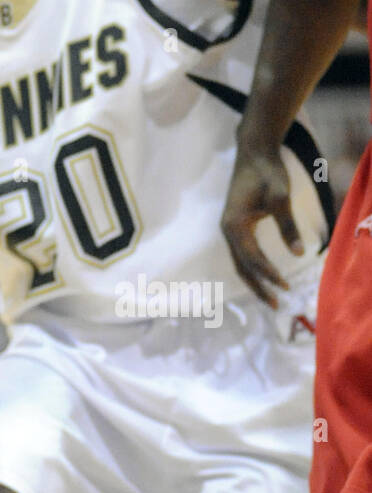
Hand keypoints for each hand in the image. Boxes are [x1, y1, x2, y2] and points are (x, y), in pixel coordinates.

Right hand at [221, 144, 304, 308]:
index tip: (286, 287)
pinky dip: (253, 267)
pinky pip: (243, 253)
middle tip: (275, 305)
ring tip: (270, 296)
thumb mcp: (280, 198)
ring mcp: (230, 229)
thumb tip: (300, 253)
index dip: (269, 274)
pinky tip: (264, 274)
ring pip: (240, 262)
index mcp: (234, 227)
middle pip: (242, 267)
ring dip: (255, 280)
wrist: (253, 152)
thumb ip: (288, 225)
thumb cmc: (267, 172)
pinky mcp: (236, 226)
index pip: (252, 259)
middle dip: (258, 287)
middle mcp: (228, 231)